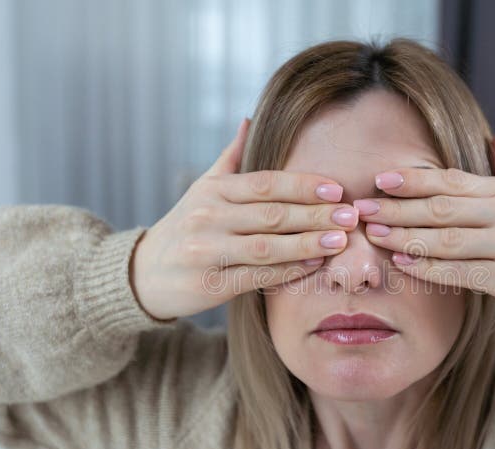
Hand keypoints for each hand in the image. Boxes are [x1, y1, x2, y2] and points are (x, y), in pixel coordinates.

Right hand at [130, 117, 358, 319]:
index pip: (265, 184)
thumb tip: (250, 120)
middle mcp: (208, 218)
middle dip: (315, 215)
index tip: (335, 189)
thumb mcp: (202, 188)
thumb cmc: (185, 226)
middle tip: (349, 215)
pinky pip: (258, 276)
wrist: (144, 273)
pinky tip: (314, 264)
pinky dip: (289, 270)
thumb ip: (231, 158)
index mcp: (212, 191)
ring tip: (339, 240)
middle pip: (272, 215)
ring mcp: (208, 251)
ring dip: (308, 243)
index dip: (303, 185)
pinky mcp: (210, 283)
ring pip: (268, 247)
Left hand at [355, 131, 494, 336]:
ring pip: (446, 239)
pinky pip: (460, 272)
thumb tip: (493, 135)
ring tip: (373, 234)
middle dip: (397, 208)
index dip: (413, 179)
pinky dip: (427, 267)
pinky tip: (403, 262)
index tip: (379, 179)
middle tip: (361, 209)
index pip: (452, 180)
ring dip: (404, 237)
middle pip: (442, 206)